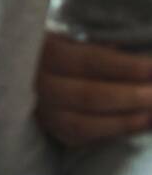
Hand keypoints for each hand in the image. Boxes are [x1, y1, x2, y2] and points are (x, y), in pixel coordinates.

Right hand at [36, 33, 151, 145]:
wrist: (36, 72)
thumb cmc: (64, 48)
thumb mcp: (75, 37)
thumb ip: (99, 45)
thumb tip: (136, 51)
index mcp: (47, 53)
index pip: (91, 61)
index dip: (126, 66)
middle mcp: (39, 85)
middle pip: (88, 96)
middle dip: (129, 97)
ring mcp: (42, 111)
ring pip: (83, 124)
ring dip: (123, 121)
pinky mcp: (51, 129)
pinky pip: (81, 138)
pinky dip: (112, 133)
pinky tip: (139, 125)